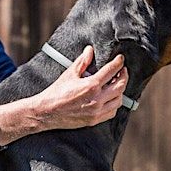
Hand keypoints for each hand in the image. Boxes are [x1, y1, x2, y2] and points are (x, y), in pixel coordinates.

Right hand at [0, 45, 127, 144]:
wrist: (47, 112)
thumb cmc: (56, 92)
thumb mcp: (69, 74)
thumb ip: (82, 61)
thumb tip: (90, 50)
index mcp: (91, 85)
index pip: (111, 71)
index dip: (118, 63)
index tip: (120, 59)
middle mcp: (97, 99)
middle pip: (120, 86)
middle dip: (124, 76)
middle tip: (122, 71)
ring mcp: (97, 111)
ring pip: (119, 100)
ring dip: (120, 91)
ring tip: (117, 84)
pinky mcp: (94, 120)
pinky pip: (112, 112)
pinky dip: (114, 104)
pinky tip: (111, 98)